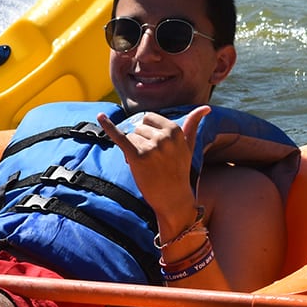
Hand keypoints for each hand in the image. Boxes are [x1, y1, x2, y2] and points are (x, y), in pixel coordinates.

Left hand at [98, 105, 208, 234]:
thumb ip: (193, 124)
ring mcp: (152, 147)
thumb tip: (206, 107)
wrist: (173, 198)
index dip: (148, 132)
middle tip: (151, 160)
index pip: (149, 118)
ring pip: (130, 137)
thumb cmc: (179, 171)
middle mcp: (164, 136)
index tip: (156, 148)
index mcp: (175, 130)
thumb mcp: (188, 146)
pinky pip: (120, 138)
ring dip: (133, 150)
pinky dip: (108, 126)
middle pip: (138, 127)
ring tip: (145, 165)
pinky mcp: (138, 157)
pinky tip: (100, 116)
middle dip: (140, 141)